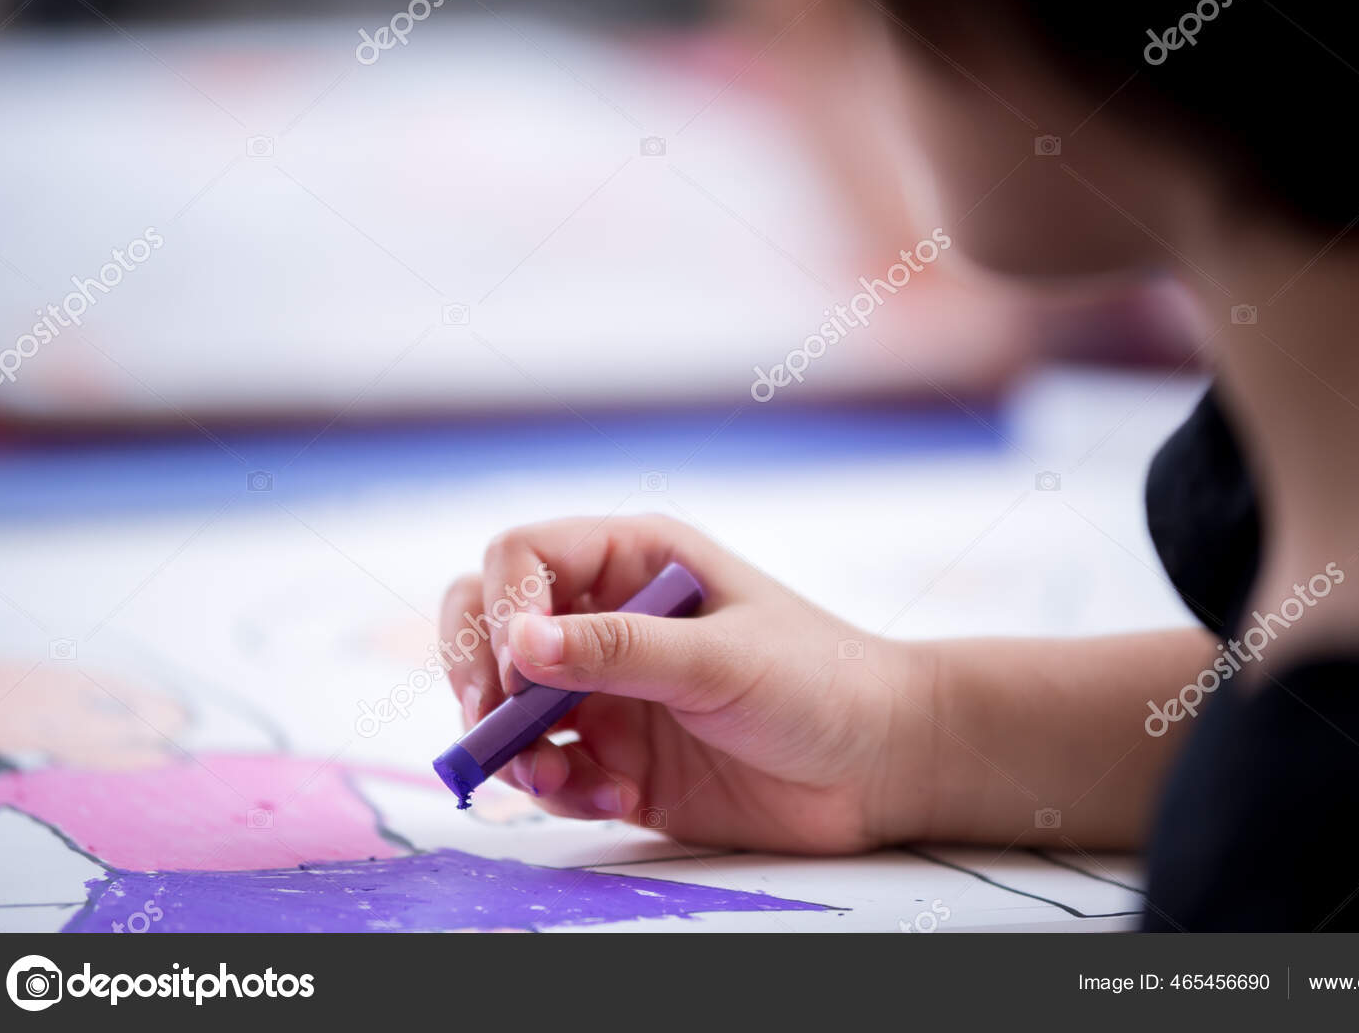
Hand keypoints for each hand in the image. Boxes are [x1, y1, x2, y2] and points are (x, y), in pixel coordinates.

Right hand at [440, 514, 928, 853]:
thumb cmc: (821, 681)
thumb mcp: (721, 658)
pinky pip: (550, 771)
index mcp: (636, 560)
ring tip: (558, 781)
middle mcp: (610, 619)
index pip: (524, 557)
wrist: (880, 766)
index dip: (504, 608)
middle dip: (478, 676)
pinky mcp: (618, 759)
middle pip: (490, 624)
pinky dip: (562, 791)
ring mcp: (609, 691)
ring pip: (507, 707)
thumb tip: (517, 644)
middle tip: (494, 725)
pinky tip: (617, 801)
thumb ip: (619, 651)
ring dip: (515, 748)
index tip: (518, 669)